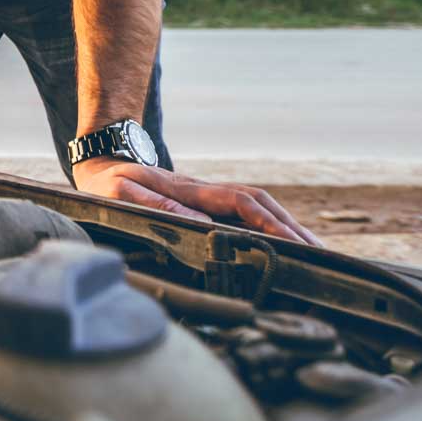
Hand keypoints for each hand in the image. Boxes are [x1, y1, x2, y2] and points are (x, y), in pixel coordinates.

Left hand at [72, 158, 322, 245]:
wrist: (100, 164)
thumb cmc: (106, 184)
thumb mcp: (120, 193)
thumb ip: (156, 204)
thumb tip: (200, 222)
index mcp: (190, 189)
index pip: (241, 204)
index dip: (269, 223)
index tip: (294, 244)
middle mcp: (205, 191)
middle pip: (261, 204)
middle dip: (292, 227)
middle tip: (321, 256)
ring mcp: (207, 197)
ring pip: (257, 208)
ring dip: (287, 227)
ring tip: (314, 253)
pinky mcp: (205, 205)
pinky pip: (246, 214)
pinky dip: (270, 227)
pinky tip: (284, 246)